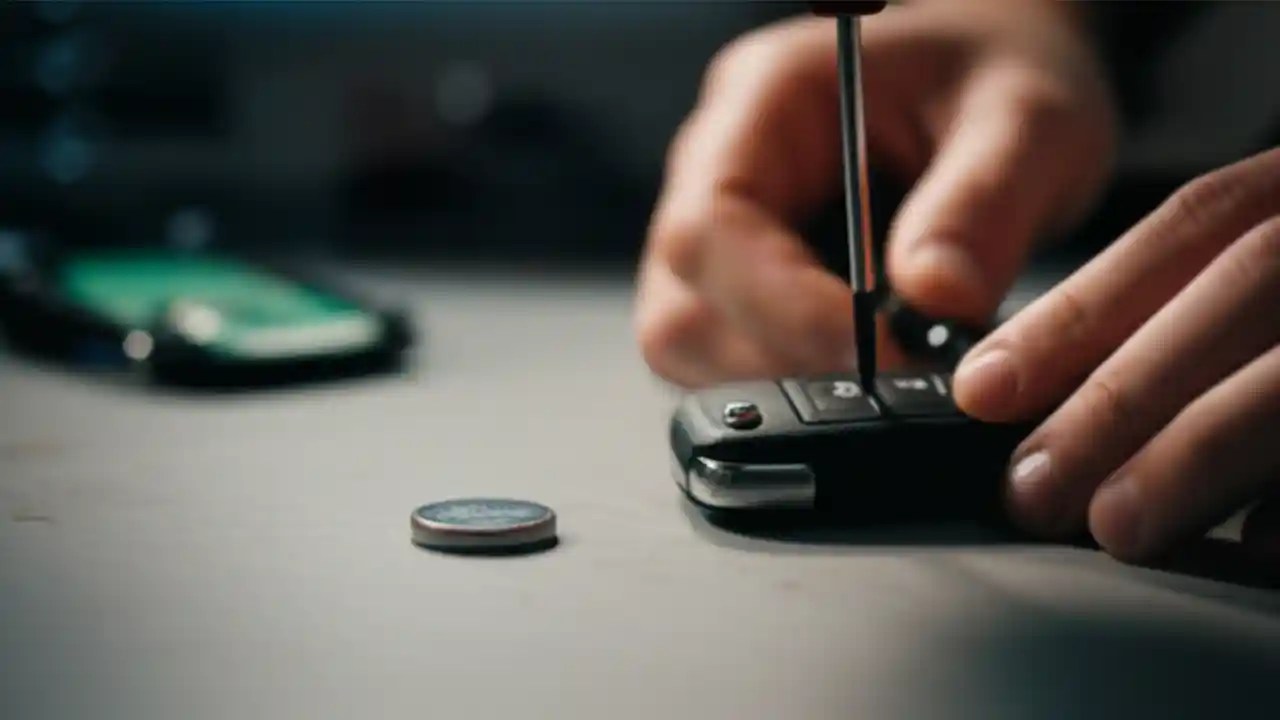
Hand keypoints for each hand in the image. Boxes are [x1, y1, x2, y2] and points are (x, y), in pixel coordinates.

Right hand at [636, 0, 1114, 386]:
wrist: (993, 91)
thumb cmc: (996, 78)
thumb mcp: (1025, 120)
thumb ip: (981, 204)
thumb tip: (935, 303)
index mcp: (762, 100)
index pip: (711, 226)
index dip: (782, 307)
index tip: (878, 352)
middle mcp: (714, 170)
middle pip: (681, 307)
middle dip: (784, 363)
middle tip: (893, 382)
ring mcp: (719, 237)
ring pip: (694, 349)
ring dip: (786, 383)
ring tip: (889, 374)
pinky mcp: (740, 289)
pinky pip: (732, 363)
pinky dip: (798, 384)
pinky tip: (870, 369)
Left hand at [954, 147, 1279, 562]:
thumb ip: (1206, 316)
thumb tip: (1057, 398)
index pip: (1200, 223)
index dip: (1082, 304)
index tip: (986, 386)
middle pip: (1250, 284)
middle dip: (1125, 389)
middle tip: (1035, 483)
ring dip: (1205, 451)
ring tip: (1119, 524)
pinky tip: (1257, 551)